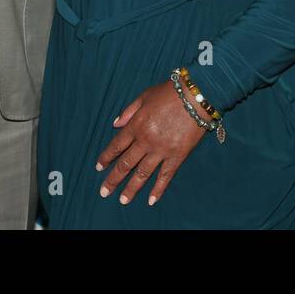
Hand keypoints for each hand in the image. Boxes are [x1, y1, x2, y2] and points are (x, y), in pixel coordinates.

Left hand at [96, 79, 209, 205]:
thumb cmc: (169, 92)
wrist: (195, 95)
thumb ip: (128, 111)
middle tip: (104, 192)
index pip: (116, 146)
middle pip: (126, 164)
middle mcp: (145, 141)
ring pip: (142, 174)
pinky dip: (158, 189)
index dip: (106, 158)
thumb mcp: (144, 96)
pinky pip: (165, 175)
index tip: (99, 168)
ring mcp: (161, 150)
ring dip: (132, 188)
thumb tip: (115, 124)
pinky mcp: (177, 156)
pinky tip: (151, 200)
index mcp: (136, 125)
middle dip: (113, 179)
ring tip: (123, 200)